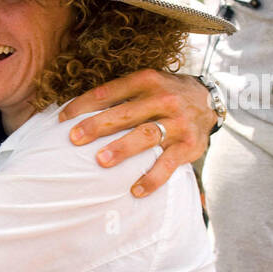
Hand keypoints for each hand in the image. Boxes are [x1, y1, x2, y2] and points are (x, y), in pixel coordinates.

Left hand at [58, 69, 214, 197]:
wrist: (210, 100)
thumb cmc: (164, 95)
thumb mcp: (145, 85)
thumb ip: (118, 95)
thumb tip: (74, 112)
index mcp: (147, 81)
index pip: (109, 92)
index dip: (84, 104)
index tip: (62, 119)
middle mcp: (163, 99)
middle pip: (126, 113)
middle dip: (98, 126)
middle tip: (74, 138)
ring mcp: (178, 123)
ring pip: (147, 135)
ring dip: (123, 148)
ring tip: (101, 161)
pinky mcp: (189, 145)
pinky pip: (169, 164)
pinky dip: (152, 178)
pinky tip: (135, 190)